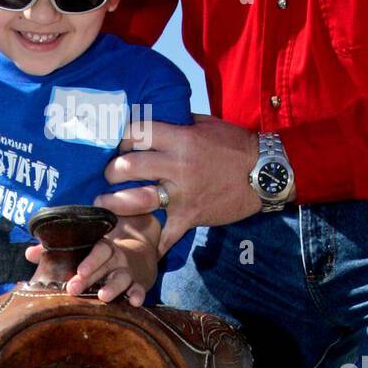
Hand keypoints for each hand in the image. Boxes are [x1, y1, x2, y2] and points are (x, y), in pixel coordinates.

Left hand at [23, 233, 151, 306]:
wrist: (134, 260)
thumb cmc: (97, 257)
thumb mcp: (80, 250)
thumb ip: (54, 250)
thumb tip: (29, 253)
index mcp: (102, 248)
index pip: (99, 249)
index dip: (89, 260)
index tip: (78, 271)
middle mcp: (116, 258)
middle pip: (105, 266)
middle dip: (90, 278)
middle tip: (74, 289)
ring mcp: (127, 272)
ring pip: (122, 278)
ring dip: (114, 287)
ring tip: (103, 297)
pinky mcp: (137, 285)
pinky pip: (139, 289)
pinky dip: (138, 295)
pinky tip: (135, 303)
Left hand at [95, 115, 262, 255]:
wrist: (265, 173)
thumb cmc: (235, 145)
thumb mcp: (206, 124)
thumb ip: (177, 122)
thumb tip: (153, 117)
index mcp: (180, 139)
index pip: (137, 133)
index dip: (121, 137)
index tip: (117, 143)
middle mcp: (177, 166)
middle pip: (129, 167)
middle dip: (111, 170)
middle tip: (107, 174)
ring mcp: (183, 194)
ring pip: (138, 200)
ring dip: (115, 203)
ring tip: (103, 204)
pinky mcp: (190, 216)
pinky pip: (168, 235)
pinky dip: (154, 245)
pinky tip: (139, 250)